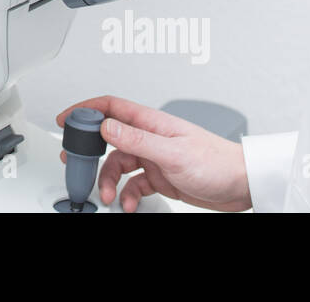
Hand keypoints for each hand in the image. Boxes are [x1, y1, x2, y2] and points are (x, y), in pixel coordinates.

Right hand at [56, 95, 251, 211]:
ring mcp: (154, 157)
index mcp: (151, 123)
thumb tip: (107, 126)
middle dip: (90, 151)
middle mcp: (150, 137)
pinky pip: (134, 184)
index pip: (111, 107)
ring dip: (110, 181)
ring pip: (119, 165)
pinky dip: (128, 194)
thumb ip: (137, 139)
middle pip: (109, 139)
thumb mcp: (172, 152)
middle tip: (76, 163)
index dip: (86, 109)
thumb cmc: (217, 161)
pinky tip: (129, 203)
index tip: (66, 118)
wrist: (243, 184)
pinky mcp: (161, 176)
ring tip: (110, 195)